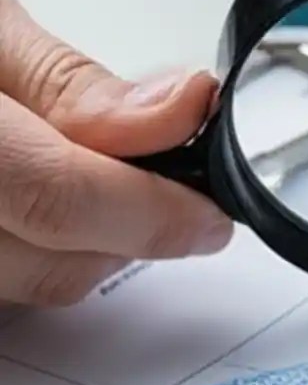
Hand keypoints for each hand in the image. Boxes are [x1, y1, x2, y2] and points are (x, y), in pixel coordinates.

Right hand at [0, 0, 232, 305]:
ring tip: (70, 180)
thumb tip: (181, 110)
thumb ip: (73, 84)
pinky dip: (27, 259)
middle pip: (47, 262)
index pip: (53, 195)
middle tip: (155, 187)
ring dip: (74, 249)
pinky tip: (25, 214)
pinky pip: (1, 301)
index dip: (150, 211)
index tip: (210, 214)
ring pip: (22, 291)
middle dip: (124, 230)